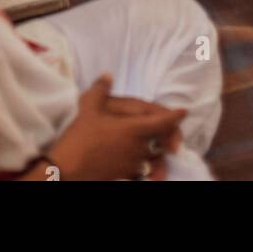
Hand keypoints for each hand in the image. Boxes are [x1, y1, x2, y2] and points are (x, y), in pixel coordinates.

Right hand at [49, 76, 184, 180]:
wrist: (67, 168)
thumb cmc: (81, 136)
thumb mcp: (89, 107)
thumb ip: (100, 88)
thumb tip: (108, 75)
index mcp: (134, 129)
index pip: (163, 122)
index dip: (175, 116)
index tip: (184, 112)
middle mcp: (138, 147)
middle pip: (162, 141)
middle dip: (170, 135)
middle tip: (174, 131)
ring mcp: (133, 164)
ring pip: (155, 158)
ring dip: (160, 152)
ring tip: (162, 149)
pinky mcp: (125, 176)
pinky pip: (144, 172)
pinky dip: (149, 168)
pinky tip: (146, 167)